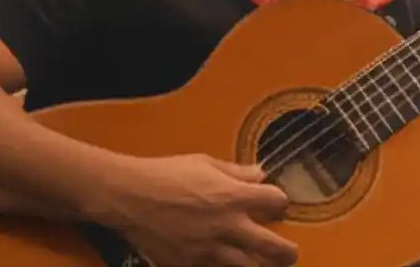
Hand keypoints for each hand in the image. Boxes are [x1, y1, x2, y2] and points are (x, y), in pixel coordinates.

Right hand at [108, 153, 297, 266]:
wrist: (129, 197)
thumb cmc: (166, 173)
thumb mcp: (204, 163)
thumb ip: (236, 172)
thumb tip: (261, 174)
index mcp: (233, 196)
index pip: (276, 201)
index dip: (280, 202)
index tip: (276, 204)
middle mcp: (227, 226)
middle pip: (274, 247)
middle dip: (287, 252)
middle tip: (290, 253)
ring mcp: (209, 249)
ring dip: (258, 264)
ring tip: (261, 262)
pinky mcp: (189, 264)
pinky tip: (225, 261)